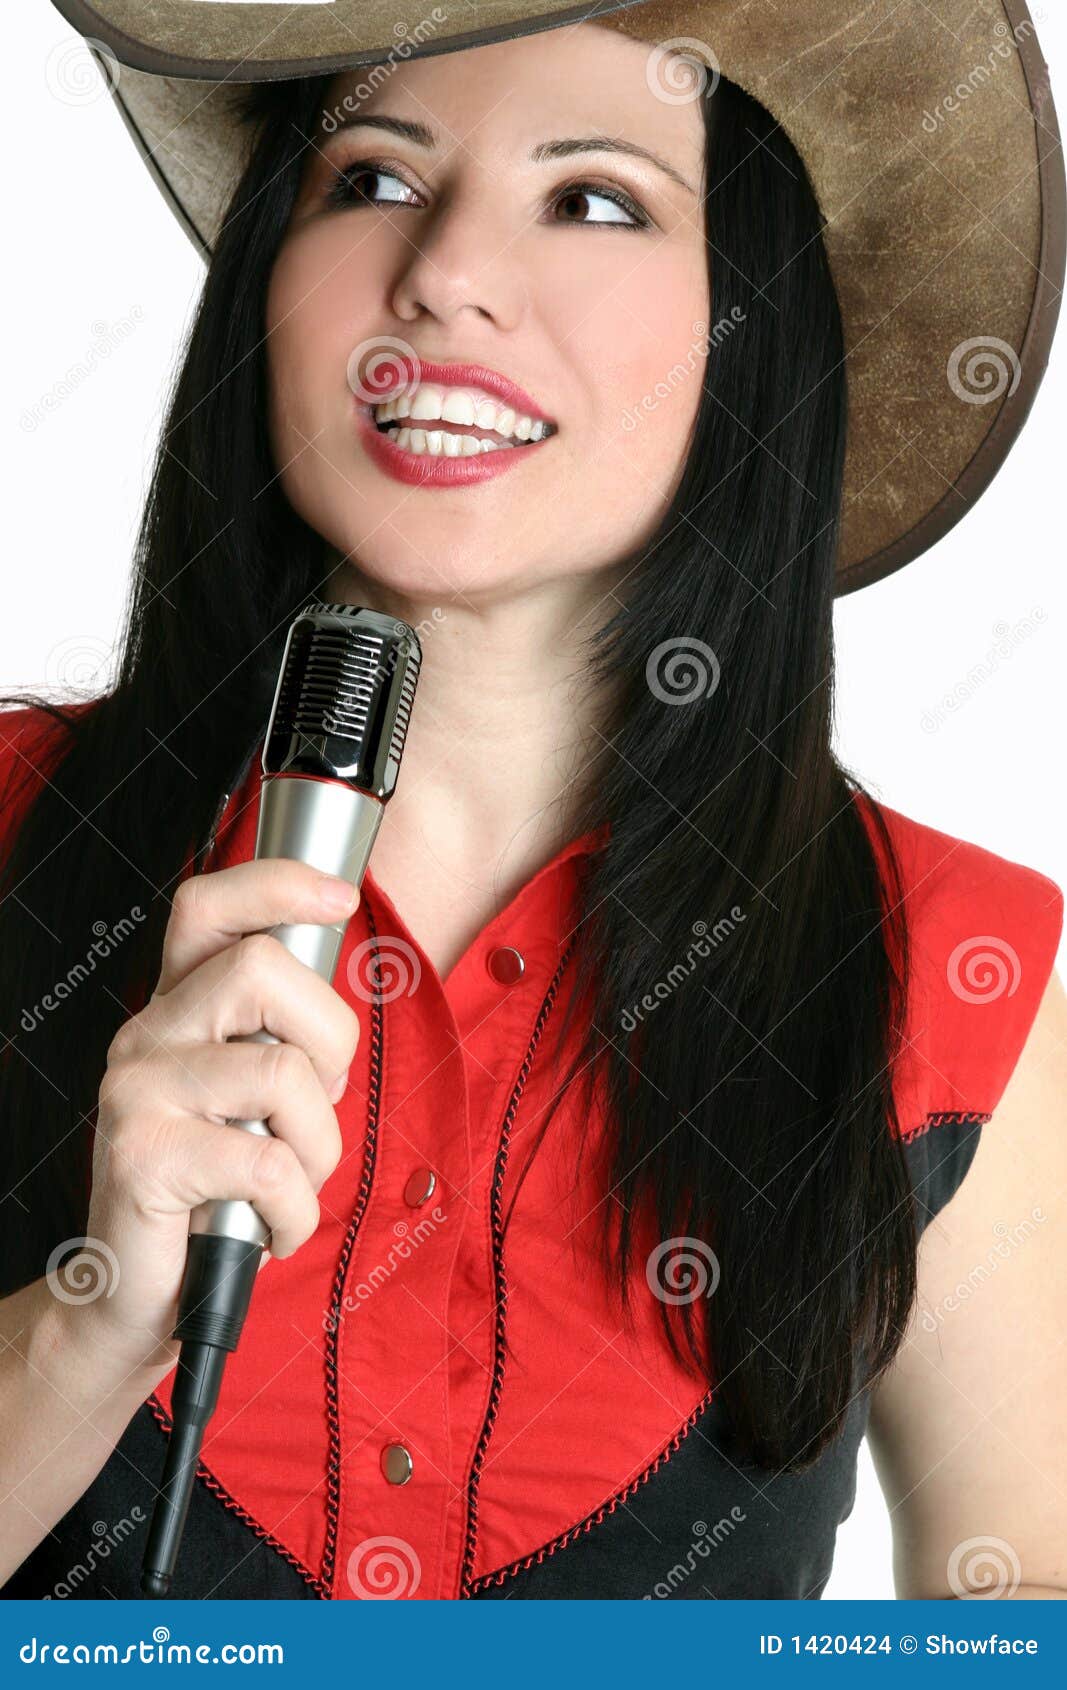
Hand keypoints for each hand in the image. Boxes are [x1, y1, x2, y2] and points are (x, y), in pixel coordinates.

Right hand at [61, 860, 359, 1378]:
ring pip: (282, 1073)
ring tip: (287, 1186)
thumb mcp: (254, 1103)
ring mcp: (137, 1090)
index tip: (340, 896)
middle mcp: (147, 1034)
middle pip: (264, 970)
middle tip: (313, 1109)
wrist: (138, 1296)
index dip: (276, 885)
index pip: (208, 907)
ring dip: (317, 1148)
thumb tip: (340, 1001)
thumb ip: (282, 1043)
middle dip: (330, 1042)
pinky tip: (273, 1228)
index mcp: (178, 1010)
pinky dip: (296, 1210)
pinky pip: (268, 1163)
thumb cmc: (216, 1192)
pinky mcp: (142, 1155)